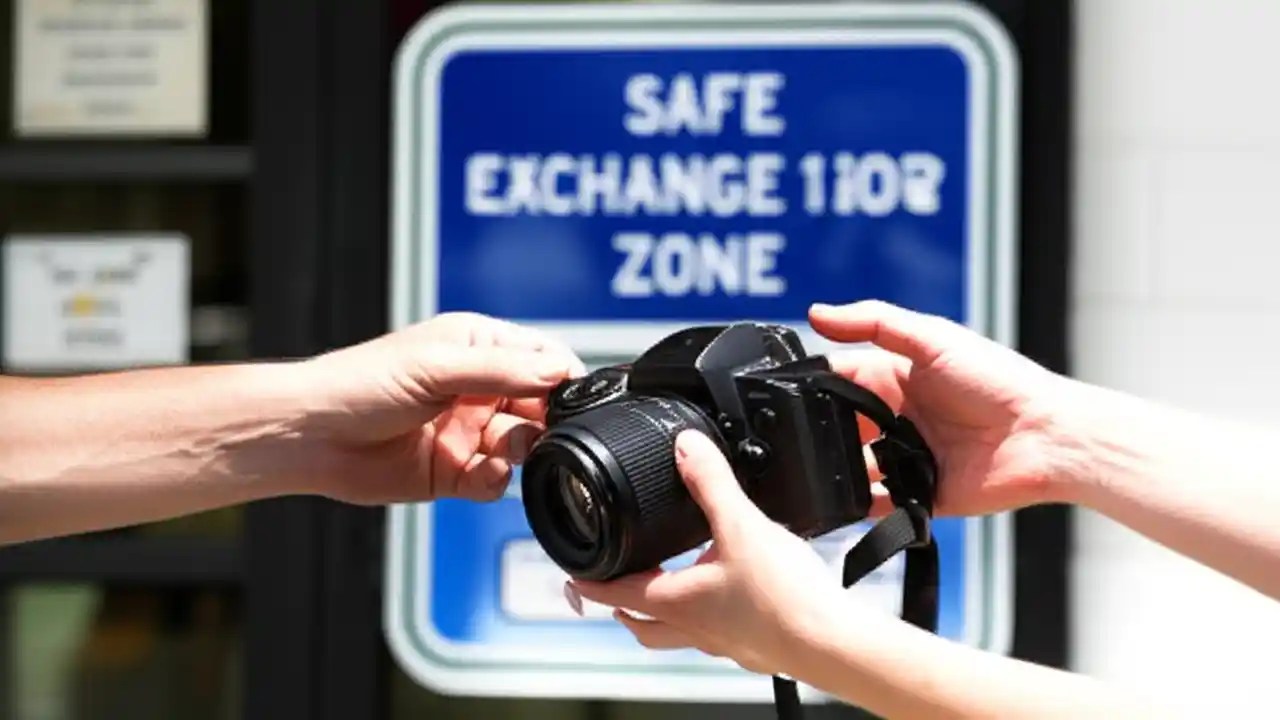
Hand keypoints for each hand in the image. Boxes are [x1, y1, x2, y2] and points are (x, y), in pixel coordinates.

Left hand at [296, 312, 584, 504]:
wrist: (310, 436)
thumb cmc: (359, 384)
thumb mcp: (437, 366)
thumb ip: (501, 370)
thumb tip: (557, 372)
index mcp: (477, 347)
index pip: (541, 359)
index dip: (561, 379)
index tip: (572, 399)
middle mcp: (478, 389)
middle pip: (539, 406)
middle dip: (545, 421)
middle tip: (540, 431)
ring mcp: (468, 431)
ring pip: (522, 445)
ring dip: (520, 450)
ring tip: (498, 449)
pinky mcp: (455, 472)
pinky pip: (496, 480)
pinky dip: (495, 480)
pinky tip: (479, 472)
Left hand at [568, 430, 856, 676]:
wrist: (832, 641)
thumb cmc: (785, 598)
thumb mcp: (741, 525)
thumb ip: (712, 483)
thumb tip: (686, 448)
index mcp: (676, 602)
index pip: (613, 593)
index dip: (587, 582)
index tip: (569, 576)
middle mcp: (694, 629)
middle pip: (640, 624)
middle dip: (621, 604)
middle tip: (610, 587)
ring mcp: (725, 642)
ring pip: (677, 632)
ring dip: (663, 611)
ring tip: (668, 586)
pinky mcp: (755, 645)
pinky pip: (717, 633)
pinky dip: (708, 615)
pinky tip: (729, 595)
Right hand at [810, 300, 1073, 515]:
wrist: (1047, 438)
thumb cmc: (1000, 381)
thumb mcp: (933, 339)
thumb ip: (874, 323)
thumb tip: (817, 313)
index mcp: (898, 377)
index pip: (841, 378)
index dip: (816, 385)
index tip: (791, 392)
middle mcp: (900, 418)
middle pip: (842, 425)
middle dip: (824, 430)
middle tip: (813, 435)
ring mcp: (909, 458)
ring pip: (855, 466)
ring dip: (840, 469)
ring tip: (833, 467)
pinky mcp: (922, 494)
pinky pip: (880, 504)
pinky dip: (862, 504)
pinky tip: (853, 498)